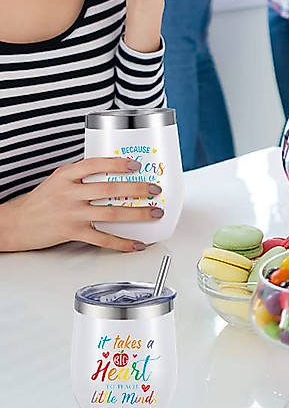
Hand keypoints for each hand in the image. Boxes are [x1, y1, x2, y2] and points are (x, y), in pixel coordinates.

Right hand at [0, 158, 163, 252]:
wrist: (15, 224)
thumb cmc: (41, 200)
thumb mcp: (58, 180)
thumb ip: (82, 175)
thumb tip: (114, 171)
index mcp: (66, 175)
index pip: (95, 164)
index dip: (117, 164)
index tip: (136, 164)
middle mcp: (69, 192)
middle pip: (109, 189)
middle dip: (137, 188)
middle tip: (155, 189)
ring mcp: (71, 213)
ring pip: (110, 212)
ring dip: (137, 214)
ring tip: (154, 213)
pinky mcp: (72, 232)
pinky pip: (101, 238)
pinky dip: (121, 242)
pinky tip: (135, 243)